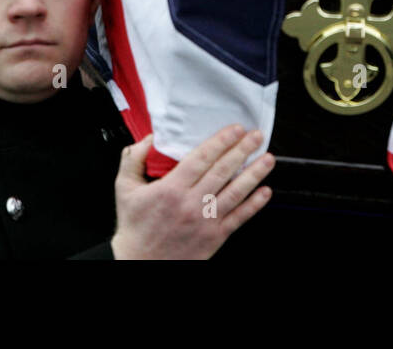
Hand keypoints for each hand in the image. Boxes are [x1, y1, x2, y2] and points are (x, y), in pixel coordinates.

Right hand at [110, 126, 273, 259]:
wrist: (139, 263)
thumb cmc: (135, 226)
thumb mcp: (124, 188)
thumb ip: (133, 158)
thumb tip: (151, 138)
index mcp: (171, 189)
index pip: (202, 158)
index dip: (222, 141)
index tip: (236, 129)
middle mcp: (190, 203)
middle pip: (222, 171)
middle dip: (243, 151)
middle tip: (256, 136)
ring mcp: (205, 221)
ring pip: (235, 193)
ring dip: (254, 174)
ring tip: (268, 159)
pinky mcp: (214, 237)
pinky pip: (238, 218)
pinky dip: (254, 205)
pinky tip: (265, 192)